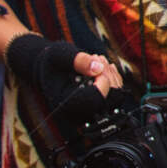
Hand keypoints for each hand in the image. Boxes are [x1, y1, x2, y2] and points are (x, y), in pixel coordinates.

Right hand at [4, 34, 122, 118]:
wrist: (49, 69)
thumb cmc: (53, 61)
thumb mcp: (60, 54)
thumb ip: (78, 60)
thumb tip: (99, 68)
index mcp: (65, 104)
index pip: (96, 98)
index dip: (103, 79)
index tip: (97, 62)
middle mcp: (79, 113)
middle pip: (110, 99)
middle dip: (108, 74)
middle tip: (97, 57)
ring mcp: (90, 112)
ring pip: (116, 98)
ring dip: (112, 75)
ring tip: (98, 60)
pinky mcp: (98, 107)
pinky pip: (117, 95)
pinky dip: (114, 78)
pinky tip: (104, 67)